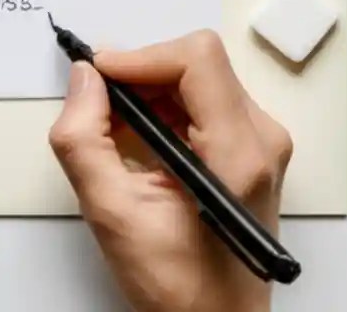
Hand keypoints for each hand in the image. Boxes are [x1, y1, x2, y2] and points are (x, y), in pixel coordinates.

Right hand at [48, 31, 292, 311]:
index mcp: (239, 154)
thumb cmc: (182, 288)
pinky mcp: (250, 150)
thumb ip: (85, 142)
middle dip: (141, 73)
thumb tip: (84, 83)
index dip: (141, 57)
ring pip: (200, 79)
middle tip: (98, 100)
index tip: (100, 74)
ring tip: (113, 124)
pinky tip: (136, 136)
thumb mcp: (113, 215)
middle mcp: (261, 140)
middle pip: (199, 64)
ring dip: (150, 91)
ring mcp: (260, 144)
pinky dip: (165, 109)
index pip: (197, 60)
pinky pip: (205, 104)